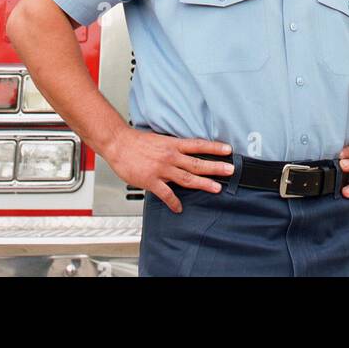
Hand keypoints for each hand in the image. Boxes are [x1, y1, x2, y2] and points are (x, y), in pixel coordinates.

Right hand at [101, 129, 233, 213]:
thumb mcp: (159, 139)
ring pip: (187, 178)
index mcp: (173, 144)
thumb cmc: (136, 141)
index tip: (228, 150)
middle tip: (230, 170)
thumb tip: (184, 152)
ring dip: (203, 183)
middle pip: (197, 162)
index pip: (198, 145)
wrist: (118, 144)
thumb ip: (172, 147)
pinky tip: (179, 208)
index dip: (214, 147)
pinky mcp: (151, 181)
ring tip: (216, 188)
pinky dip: (174, 202)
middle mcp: (170, 156)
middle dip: (216, 167)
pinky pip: (166, 194)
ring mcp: (162, 169)